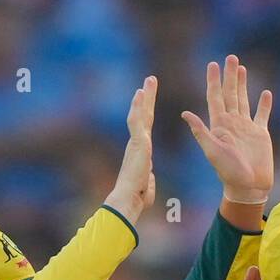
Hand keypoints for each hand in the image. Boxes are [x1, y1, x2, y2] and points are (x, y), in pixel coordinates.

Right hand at [104, 76, 156, 222]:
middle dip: (147, 97)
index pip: (146, 126)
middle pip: (144, 115)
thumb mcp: (147, 187)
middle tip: (151, 80)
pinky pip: (136, 120)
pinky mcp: (137, 142)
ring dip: (145, 96)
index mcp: (141, 151)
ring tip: (150, 80)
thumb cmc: (137, 198)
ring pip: (140, 113)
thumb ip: (149, 181)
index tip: (148, 99)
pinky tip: (139, 93)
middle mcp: (137, 142)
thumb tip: (149, 178)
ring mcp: (137, 141)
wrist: (129, 199)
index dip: (147, 112)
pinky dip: (137, 106)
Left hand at [181, 55, 272, 203]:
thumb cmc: (228, 172)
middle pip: (230, 94)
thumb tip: (185, 113)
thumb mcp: (212, 151)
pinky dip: (264, 103)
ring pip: (244, 99)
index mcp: (219, 125)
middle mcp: (232, 123)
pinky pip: (262, 114)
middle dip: (229, 76)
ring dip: (243, 84)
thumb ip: (201, 131)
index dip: (213, 81)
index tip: (212, 64)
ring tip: (242, 68)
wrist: (248, 187)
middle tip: (230, 57)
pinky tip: (265, 92)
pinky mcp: (260, 134)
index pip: (215, 97)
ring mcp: (246, 127)